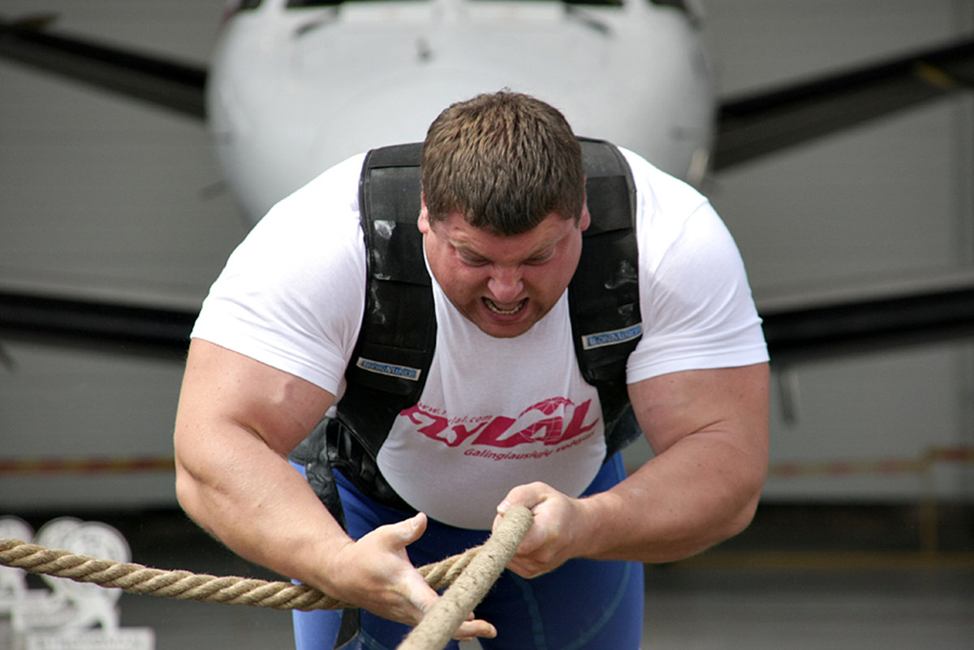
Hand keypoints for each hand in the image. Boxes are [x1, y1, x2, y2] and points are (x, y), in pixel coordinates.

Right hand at [323, 513, 495, 639]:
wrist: (342, 575)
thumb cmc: (366, 553)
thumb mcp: (385, 535)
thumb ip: (406, 530)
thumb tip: (423, 519)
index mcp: (403, 584)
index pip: (429, 603)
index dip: (451, 612)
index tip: (473, 616)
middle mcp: (404, 605)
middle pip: (437, 623)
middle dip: (465, 629)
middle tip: (490, 630)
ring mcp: (402, 614)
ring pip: (433, 627)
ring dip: (458, 629)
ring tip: (483, 628)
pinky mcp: (403, 616)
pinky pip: (427, 624)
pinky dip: (446, 624)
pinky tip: (464, 622)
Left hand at [493, 482, 589, 578]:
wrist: (578, 530)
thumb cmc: (557, 508)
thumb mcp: (540, 491)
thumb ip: (520, 496)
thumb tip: (501, 511)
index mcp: (548, 532)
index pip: (517, 539)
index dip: (505, 526)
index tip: (508, 515)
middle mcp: (543, 555)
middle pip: (506, 543)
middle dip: (504, 527)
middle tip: (519, 515)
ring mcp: (535, 567)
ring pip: (504, 551)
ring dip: (507, 538)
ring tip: (525, 527)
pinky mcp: (528, 573)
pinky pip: (507, 559)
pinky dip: (510, 547)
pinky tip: (525, 538)